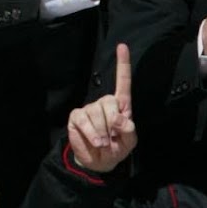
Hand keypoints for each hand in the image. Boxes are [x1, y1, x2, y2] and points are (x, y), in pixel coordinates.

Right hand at [66, 41, 136, 172]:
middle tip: (112, 138)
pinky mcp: (77, 116)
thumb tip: (120, 119)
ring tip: (104, 143)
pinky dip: (91, 132)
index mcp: (121, 106)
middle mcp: (104, 103)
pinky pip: (83, 120)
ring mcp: (89, 108)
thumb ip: (129, 130)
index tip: (122, 46)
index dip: (122, 65)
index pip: (123, 82)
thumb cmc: (117, 148)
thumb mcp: (129, 142)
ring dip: (102, 131)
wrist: (99, 162)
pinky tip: (95, 141)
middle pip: (109, 101)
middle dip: (112, 123)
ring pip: (96, 112)